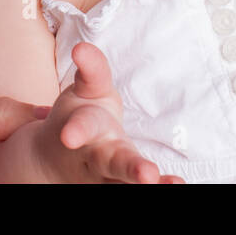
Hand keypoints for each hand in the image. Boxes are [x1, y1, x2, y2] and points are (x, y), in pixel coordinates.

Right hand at [35, 42, 183, 183]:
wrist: (58, 159)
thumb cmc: (81, 115)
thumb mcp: (86, 89)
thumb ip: (90, 69)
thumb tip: (82, 48)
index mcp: (85, 128)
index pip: (84, 125)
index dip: (77, 130)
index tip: (70, 138)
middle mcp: (97, 156)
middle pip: (112, 163)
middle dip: (130, 167)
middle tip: (148, 174)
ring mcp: (110, 175)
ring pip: (125, 180)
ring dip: (143, 181)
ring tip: (162, 180)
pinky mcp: (120, 181)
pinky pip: (134, 187)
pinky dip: (160, 186)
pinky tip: (177, 184)